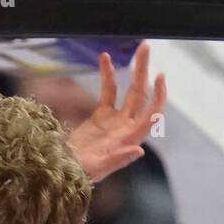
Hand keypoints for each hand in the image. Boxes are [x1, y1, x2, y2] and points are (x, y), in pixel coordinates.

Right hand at [69, 43, 166, 182]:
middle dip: (144, 72)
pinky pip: (108, 92)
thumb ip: (119, 159)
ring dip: (134, 71)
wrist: (63, 172)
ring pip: (130, 91)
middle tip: (145, 48)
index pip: (151, 115)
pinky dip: (108, 76)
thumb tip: (140, 150)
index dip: (158, 97)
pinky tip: (105, 58)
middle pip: (142, 96)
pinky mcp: (102, 116)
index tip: (159, 77)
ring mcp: (116, 120)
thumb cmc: (80, 174)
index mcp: (129, 138)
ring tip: (137, 49)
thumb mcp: (98, 169)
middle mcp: (127, 126)